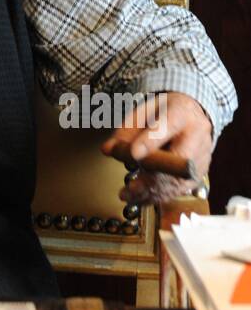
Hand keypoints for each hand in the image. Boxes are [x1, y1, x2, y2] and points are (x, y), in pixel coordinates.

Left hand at [100, 91, 213, 206]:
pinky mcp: (199, 172)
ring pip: (180, 179)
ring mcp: (201, 156)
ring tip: (129, 196)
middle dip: (153, 177)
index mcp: (182, 113)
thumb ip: (126, 130)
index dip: (151, 141)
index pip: (168, 126)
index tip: (134, 154)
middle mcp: (197, 135)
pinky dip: (160, 195)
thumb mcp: (143, 111)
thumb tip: (109, 149)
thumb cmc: (165, 112)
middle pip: (178, 159)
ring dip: (153, 191)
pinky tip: (142, 198)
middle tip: (130, 187)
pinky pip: (181, 188)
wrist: (192, 115)